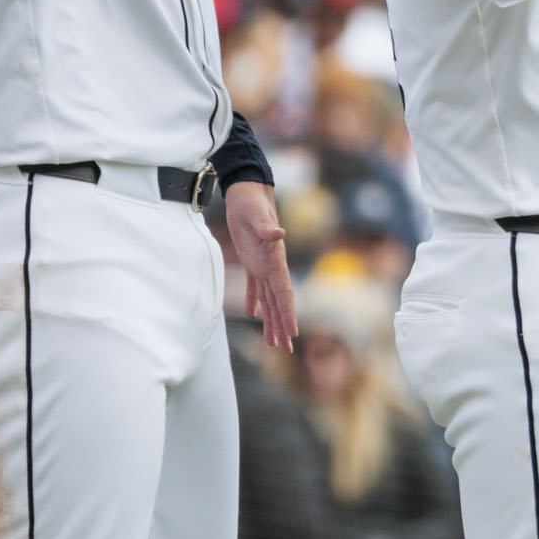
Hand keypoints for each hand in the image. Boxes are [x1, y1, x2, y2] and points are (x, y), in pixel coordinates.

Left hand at [223, 179, 297, 348]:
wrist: (245, 190)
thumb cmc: (251, 201)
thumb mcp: (256, 214)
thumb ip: (266, 226)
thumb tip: (278, 233)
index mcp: (274, 259)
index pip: (284, 292)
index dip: (288, 313)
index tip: (293, 332)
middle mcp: (271, 265)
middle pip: (278, 302)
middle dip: (282, 325)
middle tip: (286, 349)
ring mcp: (262, 263)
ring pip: (268, 298)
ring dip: (271, 319)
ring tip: (273, 342)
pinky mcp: (250, 259)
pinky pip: (254, 286)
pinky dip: (254, 301)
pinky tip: (254, 314)